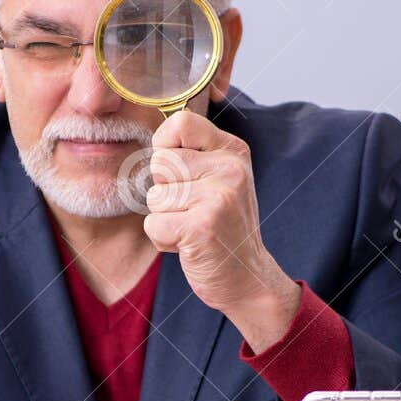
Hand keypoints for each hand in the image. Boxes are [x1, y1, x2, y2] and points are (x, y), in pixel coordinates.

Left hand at [142, 109, 302, 351]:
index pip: (180, 122)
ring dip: (165, 218)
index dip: (166, 146)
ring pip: (154, 196)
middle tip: (192, 209)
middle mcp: (229, 168)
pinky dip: (164, 240)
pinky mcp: (202, 225)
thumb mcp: (219, 180)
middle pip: (160, 162)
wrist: (247, 277)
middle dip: (165, 191)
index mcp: (233, 150)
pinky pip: (153, 224)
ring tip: (192, 228)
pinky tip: (189, 244)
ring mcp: (218, 196)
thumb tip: (156, 136)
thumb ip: (193, 156)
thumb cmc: (223, 227)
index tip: (179, 172)